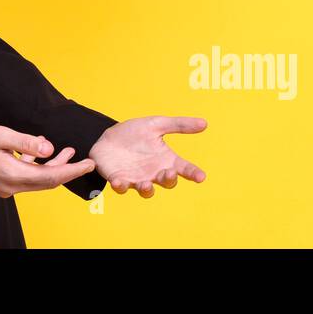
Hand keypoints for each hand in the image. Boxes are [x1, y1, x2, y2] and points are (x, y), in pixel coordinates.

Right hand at [0, 124, 96, 197]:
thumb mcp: (1, 134)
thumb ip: (26, 142)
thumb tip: (48, 148)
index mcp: (13, 175)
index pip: (51, 177)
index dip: (72, 171)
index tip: (88, 165)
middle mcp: (11, 186)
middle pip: (47, 181)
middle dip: (67, 170)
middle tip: (84, 160)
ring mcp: (6, 187)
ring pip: (37, 179)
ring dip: (52, 167)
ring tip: (66, 151)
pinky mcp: (1, 183)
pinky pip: (25, 178)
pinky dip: (37, 167)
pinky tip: (40, 153)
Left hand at [87, 116, 207, 195]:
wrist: (107, 137)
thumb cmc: (134, 133)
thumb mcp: (156, 124)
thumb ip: (179, 125)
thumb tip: (204, 123)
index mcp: (165, 160)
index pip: (184, 168)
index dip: (193, 173)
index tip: (201, 176)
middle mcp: (154, 172)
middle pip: (167, 182)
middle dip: (169, 179)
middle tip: (170, 173)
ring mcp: (137, 178)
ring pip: (146, 190)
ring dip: (147, 189)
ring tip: (146, 184)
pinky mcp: (119, 180)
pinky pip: (121, 187)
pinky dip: (120, 186)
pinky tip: (119, 182)